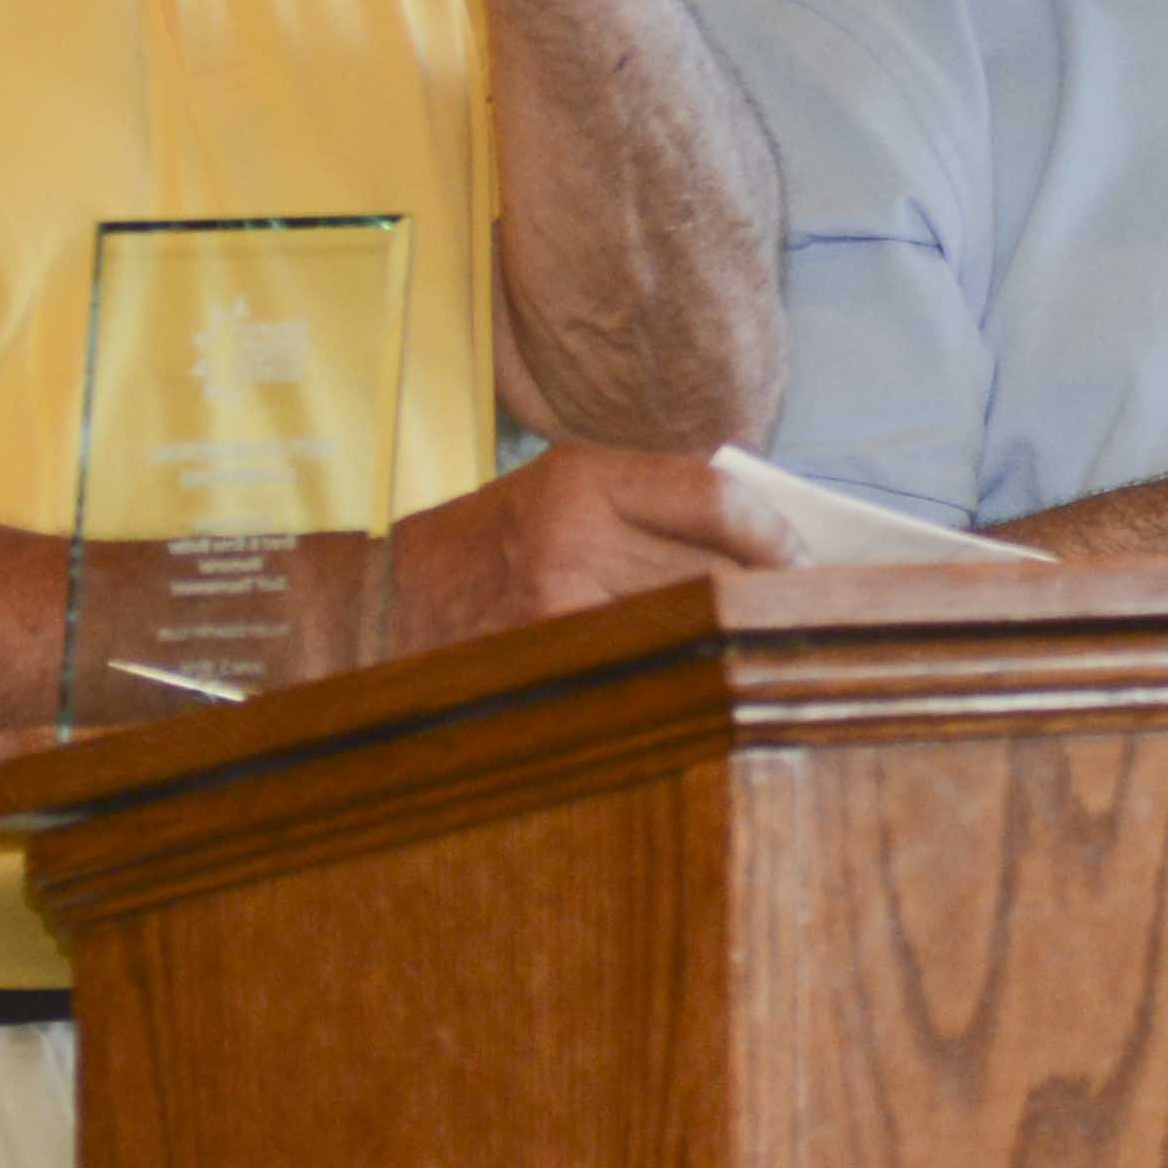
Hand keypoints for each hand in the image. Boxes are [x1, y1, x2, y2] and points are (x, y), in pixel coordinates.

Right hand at [398, 438, 802, 649]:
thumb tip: (758, 539)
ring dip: (733, 645)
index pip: (715, 497)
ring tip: (760, 658)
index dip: (772, 534)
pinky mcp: (550, 668)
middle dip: (765, 598)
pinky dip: (681, 679)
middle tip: (800, 619)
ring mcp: (561, 608)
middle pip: (715, 570)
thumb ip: (641, 507)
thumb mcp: (550, 499)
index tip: (799, 558)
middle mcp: (574, 535)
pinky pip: (647, 671)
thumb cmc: (473, 558)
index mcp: (580, 477)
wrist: (367, 613)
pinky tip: (697, 689)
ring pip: (690, 627)